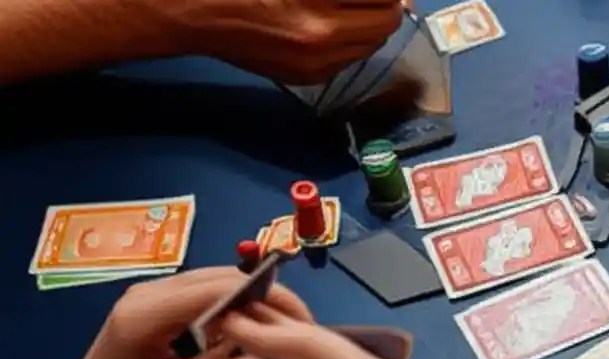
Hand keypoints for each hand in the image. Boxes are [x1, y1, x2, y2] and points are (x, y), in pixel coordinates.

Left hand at [63, 268, 309, 358]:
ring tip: (285, 318)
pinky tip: (255, 319)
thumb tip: (258, 343)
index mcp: (145, 315)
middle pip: (217, 277)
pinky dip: (233, 300)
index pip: (212, 291)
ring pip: (214, 278)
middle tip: (301, 317)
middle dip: (263, 291)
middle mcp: (148, 292)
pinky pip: (204, 289)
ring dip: (251, 293)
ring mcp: (153, 290)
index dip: (258, 296)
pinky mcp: (161, 297)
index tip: (296, 316)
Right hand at [165, 0, 404, 83]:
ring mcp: (317, 62)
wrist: (196, 13)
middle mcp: (323, 35)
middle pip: (387, 21)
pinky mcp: (308, 77)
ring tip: (358, 5)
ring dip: (373, 21)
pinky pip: (350, 58)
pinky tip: (336, 22)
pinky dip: (352, 39)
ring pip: (372, 43)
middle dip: (387, 2)